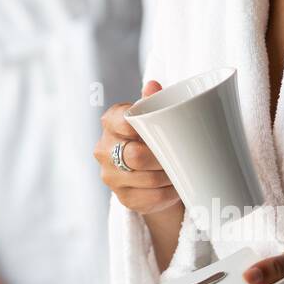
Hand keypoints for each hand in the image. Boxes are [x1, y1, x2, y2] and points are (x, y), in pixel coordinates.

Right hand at [94, 80, 180, 214]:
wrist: (147, 169)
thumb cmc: (151, 135)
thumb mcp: (153, 115)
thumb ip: (152, 100)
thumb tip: (153, 85)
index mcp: (110, 122)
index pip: (122, 121)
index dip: (140, 126)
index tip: (157, 130)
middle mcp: (104, 149)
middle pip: (135, 156)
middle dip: (161, 158)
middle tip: (178, 156)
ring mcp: (110, 176)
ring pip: (147, 179)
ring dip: (168, 177)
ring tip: (179, 171)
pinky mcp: (122, 198)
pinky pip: (150, 199)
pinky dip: (167, 194)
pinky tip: (174, 188)